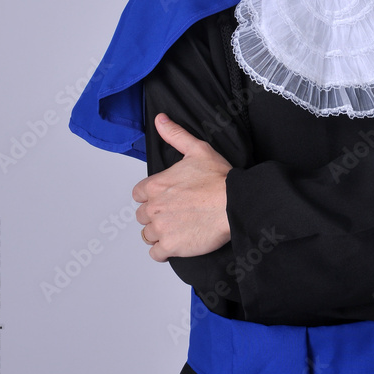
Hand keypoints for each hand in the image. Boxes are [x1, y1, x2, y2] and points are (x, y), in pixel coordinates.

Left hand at [132, 113, 231, 261]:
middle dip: (155, 215)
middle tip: (174, 213)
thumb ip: (175, 134)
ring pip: (147, 235)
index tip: (164, 197)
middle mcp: (154, 207)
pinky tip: (177, 243)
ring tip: (177, 228)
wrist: (235, 203)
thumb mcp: (197, 149)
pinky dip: (164, 251)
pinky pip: (156, 253)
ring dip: (159, 233)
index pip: (138, 194)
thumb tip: (160, 120)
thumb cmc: (219, 179)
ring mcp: (161, 228)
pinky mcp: (171, 246)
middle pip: (142, 216)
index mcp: (156, 185)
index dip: (151, 196)